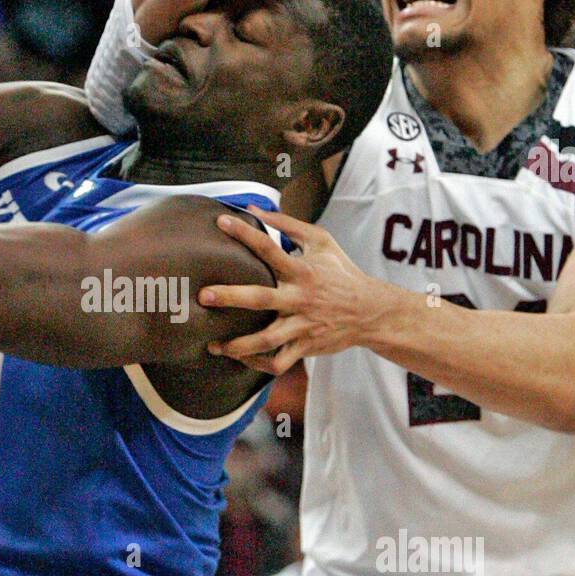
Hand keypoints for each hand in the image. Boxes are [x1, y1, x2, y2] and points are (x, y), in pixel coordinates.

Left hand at [198, 209, 373, 373]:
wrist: (370, 311)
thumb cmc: (341, 272)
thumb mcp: (321, 242)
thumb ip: (288, 225)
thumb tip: (255, 210)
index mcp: (302, 271)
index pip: (270, 248)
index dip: (245, 234)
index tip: (221, 222)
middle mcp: (300, 298)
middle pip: (261, 299)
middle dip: (231, 297)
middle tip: (204, 296)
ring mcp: (302, 325)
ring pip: (267, 340)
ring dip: (239, 345)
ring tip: (214, 345)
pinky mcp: (305, 346)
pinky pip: (279, 362)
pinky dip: (259, 365)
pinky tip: (241, 359)